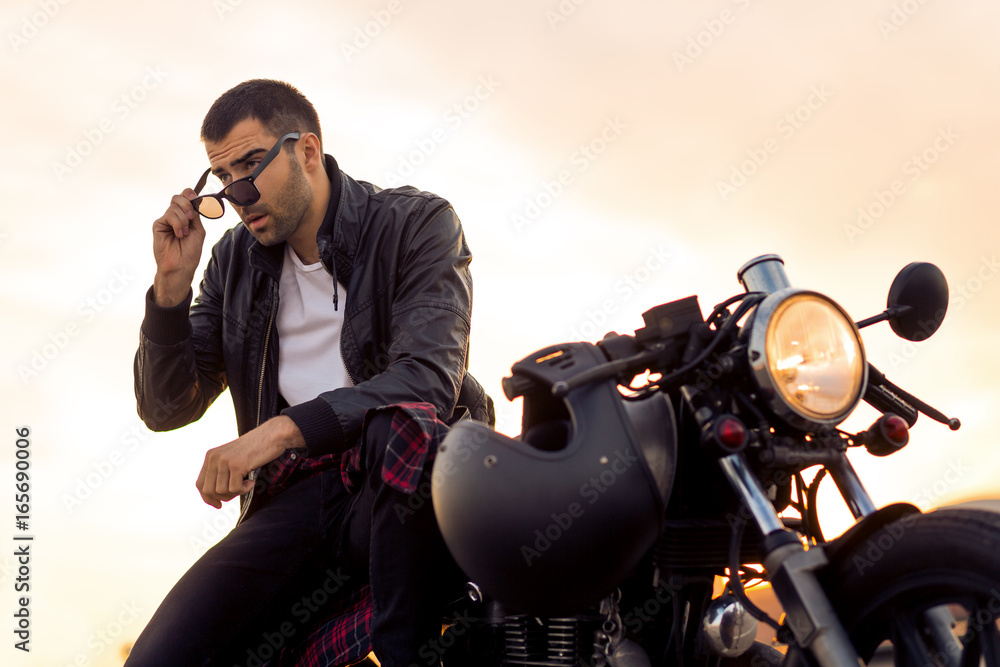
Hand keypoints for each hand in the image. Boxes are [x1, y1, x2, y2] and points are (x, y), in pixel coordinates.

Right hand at [152, 189, 206, 306]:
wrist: (181, 266)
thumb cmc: (190, 252)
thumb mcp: (198, 230)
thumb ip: (196, 215)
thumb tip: (195, 201)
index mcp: (185, 217)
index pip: (185, 198)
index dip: (189, 194)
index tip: (195, 198)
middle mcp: (175, 217)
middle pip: (178, 198)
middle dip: (187, 204)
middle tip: (191, 217)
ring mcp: (166, 221)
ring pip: (174, 207)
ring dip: (183, 220)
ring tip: (184, 234)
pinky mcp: (158, 225)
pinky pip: (169, 216)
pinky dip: (177, 224)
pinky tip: (179, 235)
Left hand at [195, 416, 304, 507]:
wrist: (272, 435)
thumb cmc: (256, 448)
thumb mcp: (232, 458)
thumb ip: (221, 472)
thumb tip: (215, 497)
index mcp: (211, 456)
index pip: (200, 484)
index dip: (207, 498)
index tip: (218, 505)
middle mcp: (214, 457)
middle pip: (209, 490)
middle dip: (223, 497)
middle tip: (237, 492)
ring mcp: (224, 461)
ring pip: (221, 491)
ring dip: (236, 492)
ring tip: (247, 484)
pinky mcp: (236, 465)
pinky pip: (235, 489)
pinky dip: (244, 490)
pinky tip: (251, 482)